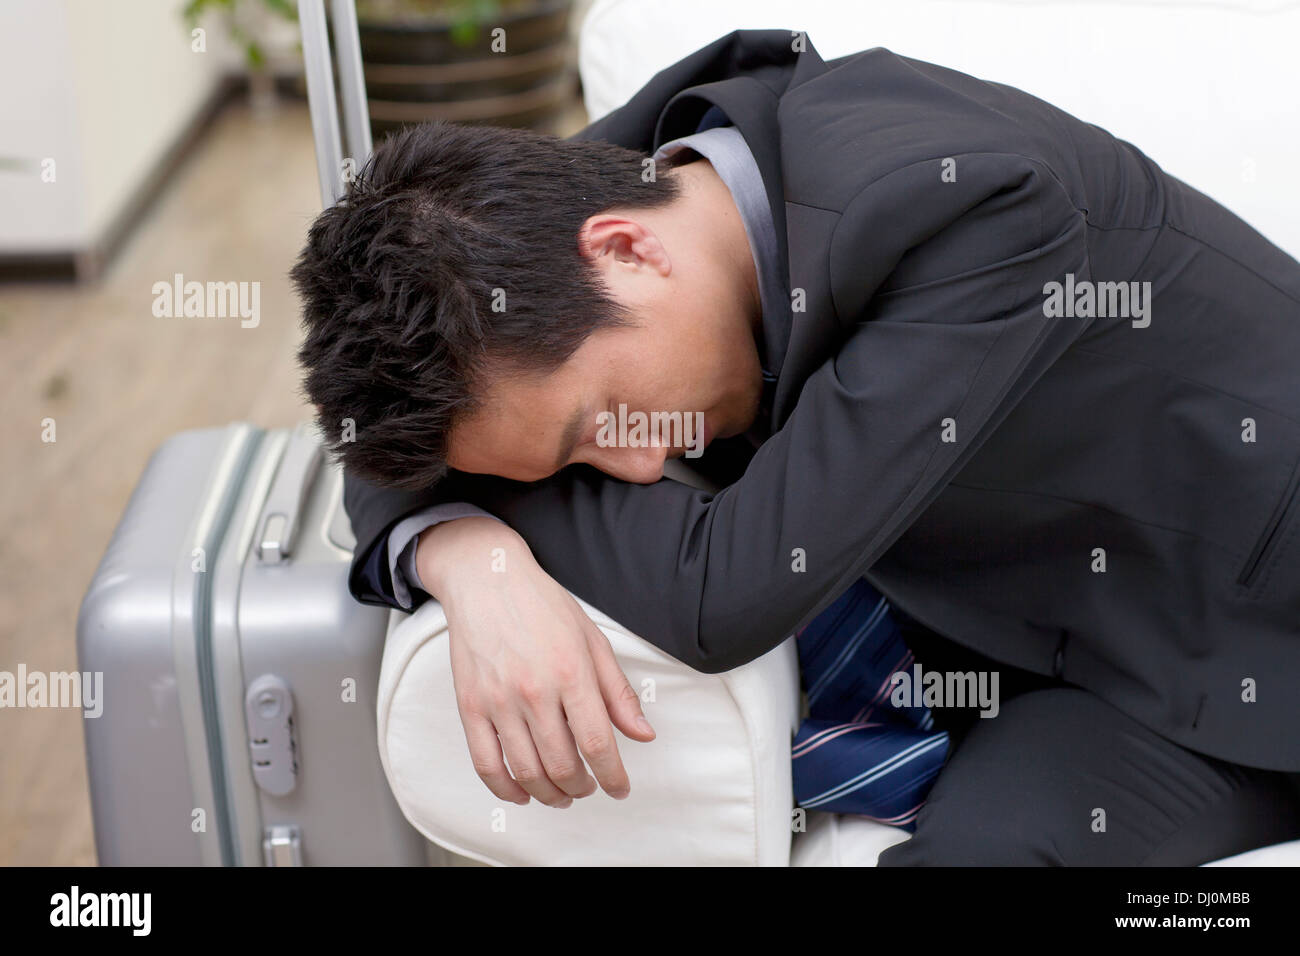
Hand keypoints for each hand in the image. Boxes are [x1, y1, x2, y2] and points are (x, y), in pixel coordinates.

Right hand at [416, 517, 655, 807]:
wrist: (486, 579)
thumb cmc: (541, 604)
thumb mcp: (593, 640)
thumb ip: (618, 692)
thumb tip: (642, 734)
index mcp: (571, 672)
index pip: (597, 743)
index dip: (613, 776)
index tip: (620, 788)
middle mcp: (534, 691)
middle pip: (562, 764)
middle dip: (582, 787)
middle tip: (590, 787)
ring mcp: (498, 701)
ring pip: (526, 771)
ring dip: (550, 794)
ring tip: (562, 794)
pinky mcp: (470, 706)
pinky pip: (485, 764)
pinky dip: (505, 790)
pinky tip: (522, 794)